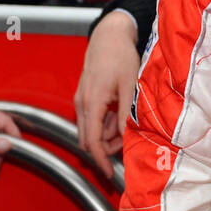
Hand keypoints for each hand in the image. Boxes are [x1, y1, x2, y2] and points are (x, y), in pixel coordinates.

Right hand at [74, 12, 140, 178]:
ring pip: (90, 130)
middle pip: (89, 140)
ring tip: (126, 123)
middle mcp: (82, 104)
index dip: (101, 161)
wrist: (109, 36)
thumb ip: (126, 114)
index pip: (93, 141)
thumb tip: (127, 138)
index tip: (111, 174)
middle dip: (106, 148)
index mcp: (92, 103)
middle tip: (126, 145)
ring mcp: (81, 100)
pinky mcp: (84, 97)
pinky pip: (91, 119)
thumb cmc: (120, 57)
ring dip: (106, 135)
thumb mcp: (130, 87)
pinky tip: (118, 115)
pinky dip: (104, 124)